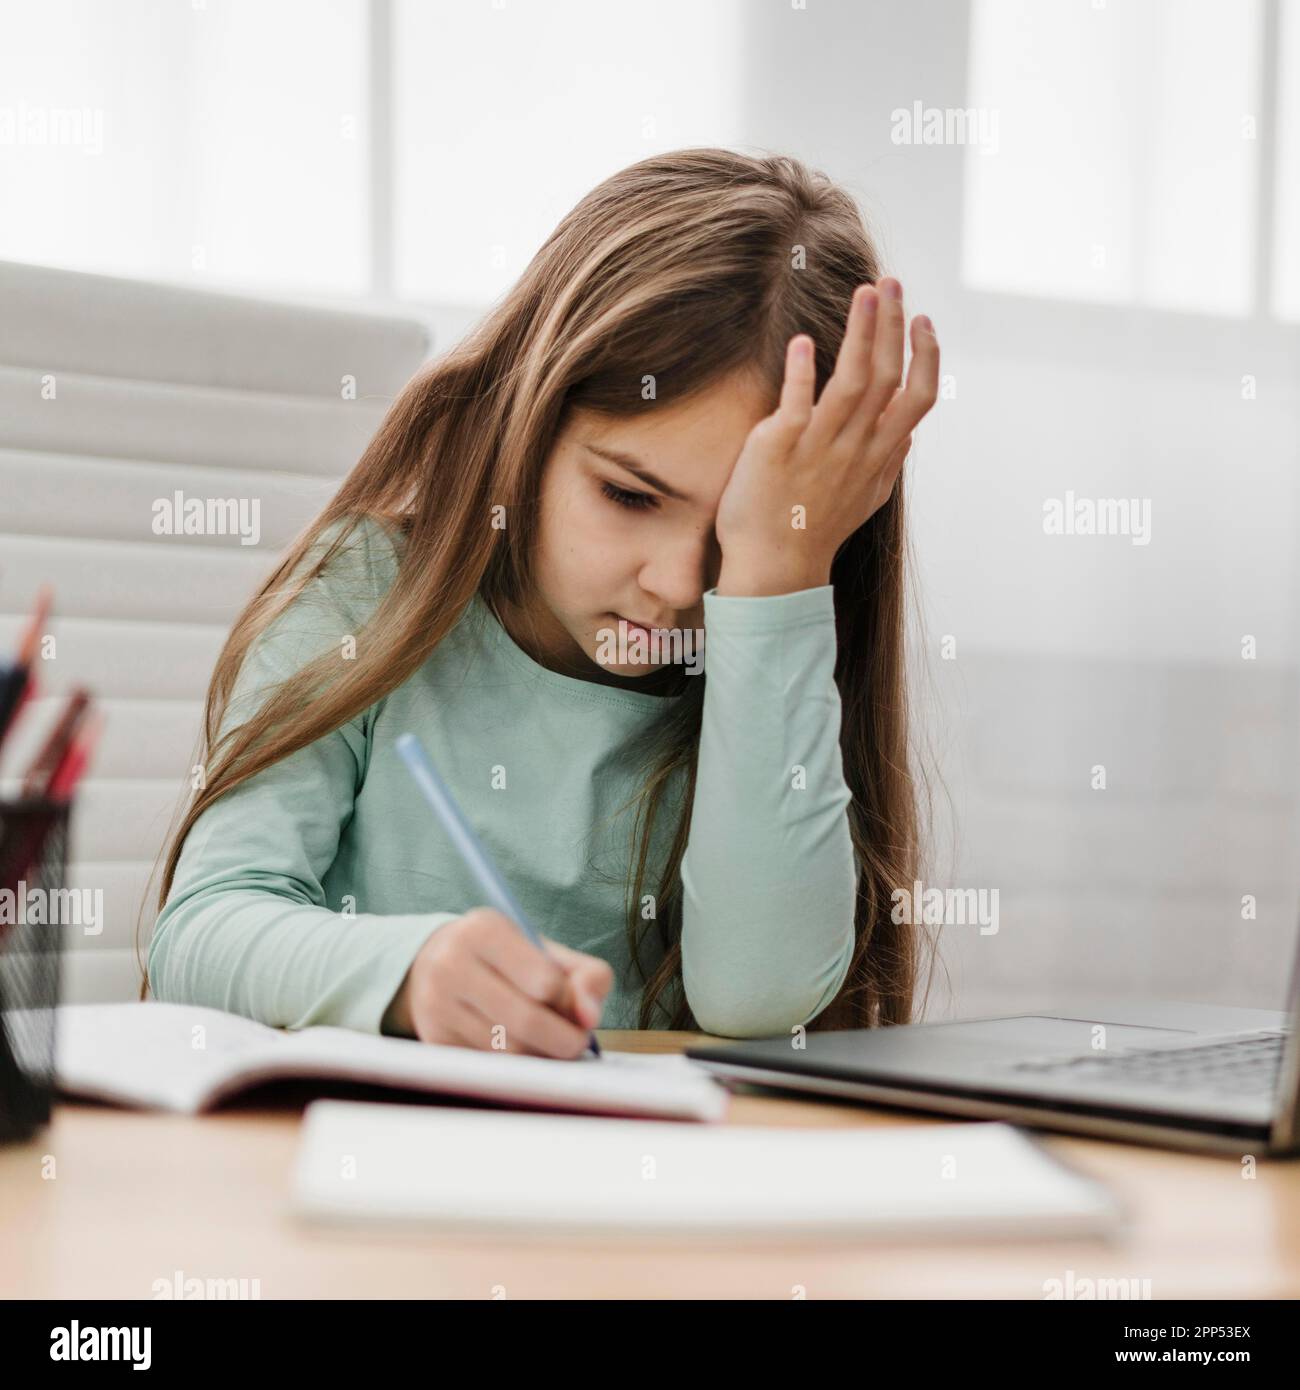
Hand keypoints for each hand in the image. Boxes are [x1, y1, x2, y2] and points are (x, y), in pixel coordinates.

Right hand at [382, 908, 612, 1056]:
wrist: (437, 963)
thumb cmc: (506, 959)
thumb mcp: (545, 951)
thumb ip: (585, 975)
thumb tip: (590, 1017)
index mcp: (485, 931)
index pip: (545, 981)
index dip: (572, 1004)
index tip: (581, 1013)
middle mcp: (452, 964)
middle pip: (527, 1020)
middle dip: (564, 1040)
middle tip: (577, 1043)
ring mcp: (436, 1004)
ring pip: (508, 1051)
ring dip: (540, 1056)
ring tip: (546, 1042)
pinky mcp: (433, 1039)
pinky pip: (489, 1067)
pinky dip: (515, 1067)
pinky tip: (519, 1050)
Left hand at [714, 278, 938, 594]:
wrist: (774, 569)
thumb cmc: (814, 531)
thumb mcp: (866, 500)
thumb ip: (889, 463)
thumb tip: (909, 432)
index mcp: (878, 455)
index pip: (917, 398)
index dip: (926, 356)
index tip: (924, 321)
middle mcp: (855, 447)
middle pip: (887, 377)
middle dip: (893, 325)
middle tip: (891, 282)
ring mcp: (818, 447)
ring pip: (853, 381)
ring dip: (861, 333)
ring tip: (865, 292)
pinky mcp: (779, 449)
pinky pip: (796, 405)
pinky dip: (803, 373)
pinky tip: (805, 341)